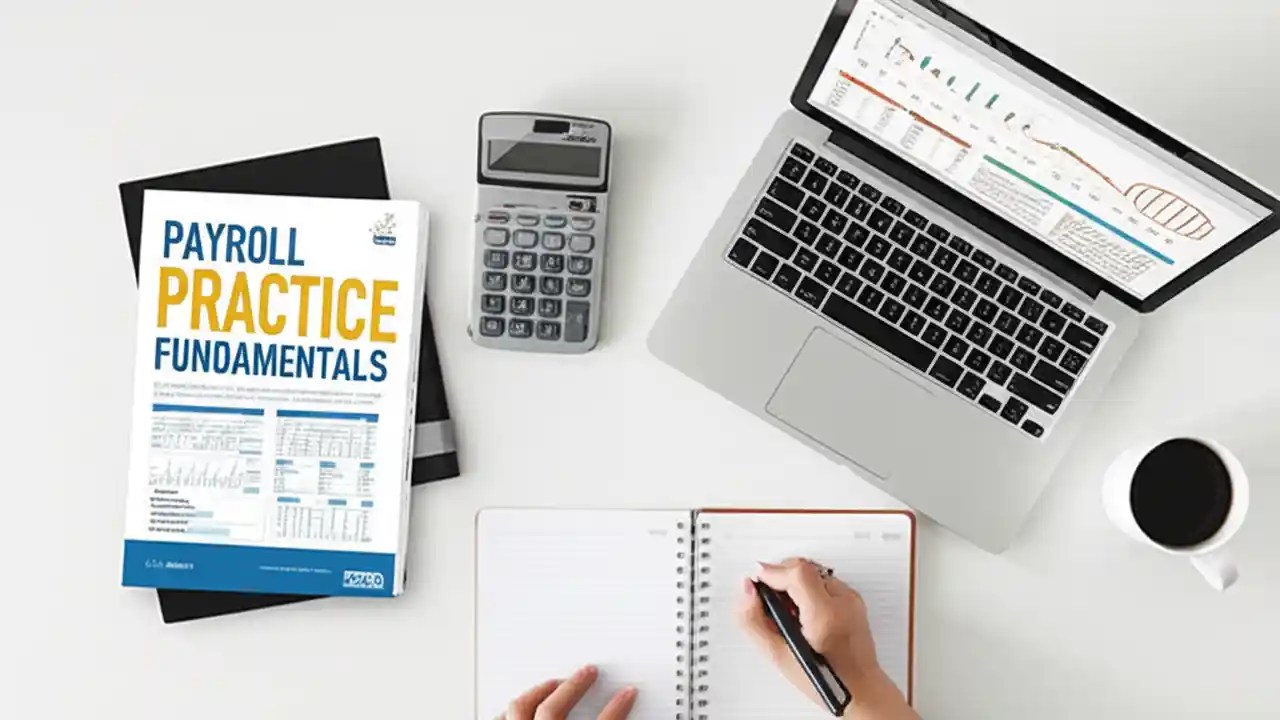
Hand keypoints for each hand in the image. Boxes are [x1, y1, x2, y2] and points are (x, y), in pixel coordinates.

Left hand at [503, 665, 636, 719]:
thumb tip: (622, 710)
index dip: (617, 708)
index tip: (627, 694)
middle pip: (552, 708)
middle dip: (572, 686)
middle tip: (588, 672)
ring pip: (519, 709)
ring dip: (537, 692)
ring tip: (551, 683)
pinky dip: (507, 712)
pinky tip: (514, 708)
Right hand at [737, 558, 916, 718]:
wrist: (859, 689)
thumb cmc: (825, 680)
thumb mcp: (778, 655)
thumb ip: (754, 620)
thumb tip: (747, 590)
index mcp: (824, 616)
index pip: (796, 573)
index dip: (771, 573)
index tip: (758, 583)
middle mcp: (842, 602)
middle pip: (804, 568)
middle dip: (781, 577)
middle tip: (771, 602)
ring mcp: (851, 600)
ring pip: (813, 572)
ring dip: (794, 583)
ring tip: (789, 612)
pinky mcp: (854, 600)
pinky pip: (824, 582)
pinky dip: (809, 590)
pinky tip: (804, 613)